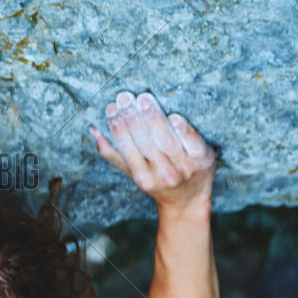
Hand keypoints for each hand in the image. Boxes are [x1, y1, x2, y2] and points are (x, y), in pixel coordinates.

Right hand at [91, 91, 215, 212]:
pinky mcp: (203, 158)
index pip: (127, 147)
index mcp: (143, 177)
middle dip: (133, 117)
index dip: (118, 127)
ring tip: (143, 99)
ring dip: (154, 117)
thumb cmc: (157, 181)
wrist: (189, 200)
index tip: (112, 108)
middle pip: (145, 141)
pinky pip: (192, 141)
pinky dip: (182, 129)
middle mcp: (163, 174)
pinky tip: (173, 116)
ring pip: (166, 139)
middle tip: (125, 98)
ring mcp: (185, 166)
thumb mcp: (134, 172)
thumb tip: (94, 130)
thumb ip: (113, 152)